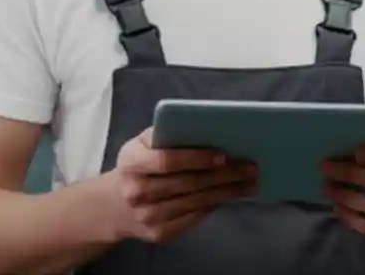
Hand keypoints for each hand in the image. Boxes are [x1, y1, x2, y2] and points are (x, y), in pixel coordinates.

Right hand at [108, 127, 257, 243]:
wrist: (114, 205)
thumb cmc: (138, 164)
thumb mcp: (143, 143)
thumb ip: (168, 134)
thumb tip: (210, 130)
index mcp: (132, 162)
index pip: (167, 161)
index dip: (196, 158)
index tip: (223, 154)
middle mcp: (137, 191)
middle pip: (189, 183)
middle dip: (225, 175)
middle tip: (251, 167)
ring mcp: (147, 216)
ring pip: (196, 202)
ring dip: (227, 192)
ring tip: (249, 183)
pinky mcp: (159, 233)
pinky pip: (194, 217)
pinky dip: (214, 205)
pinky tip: (229, 196)